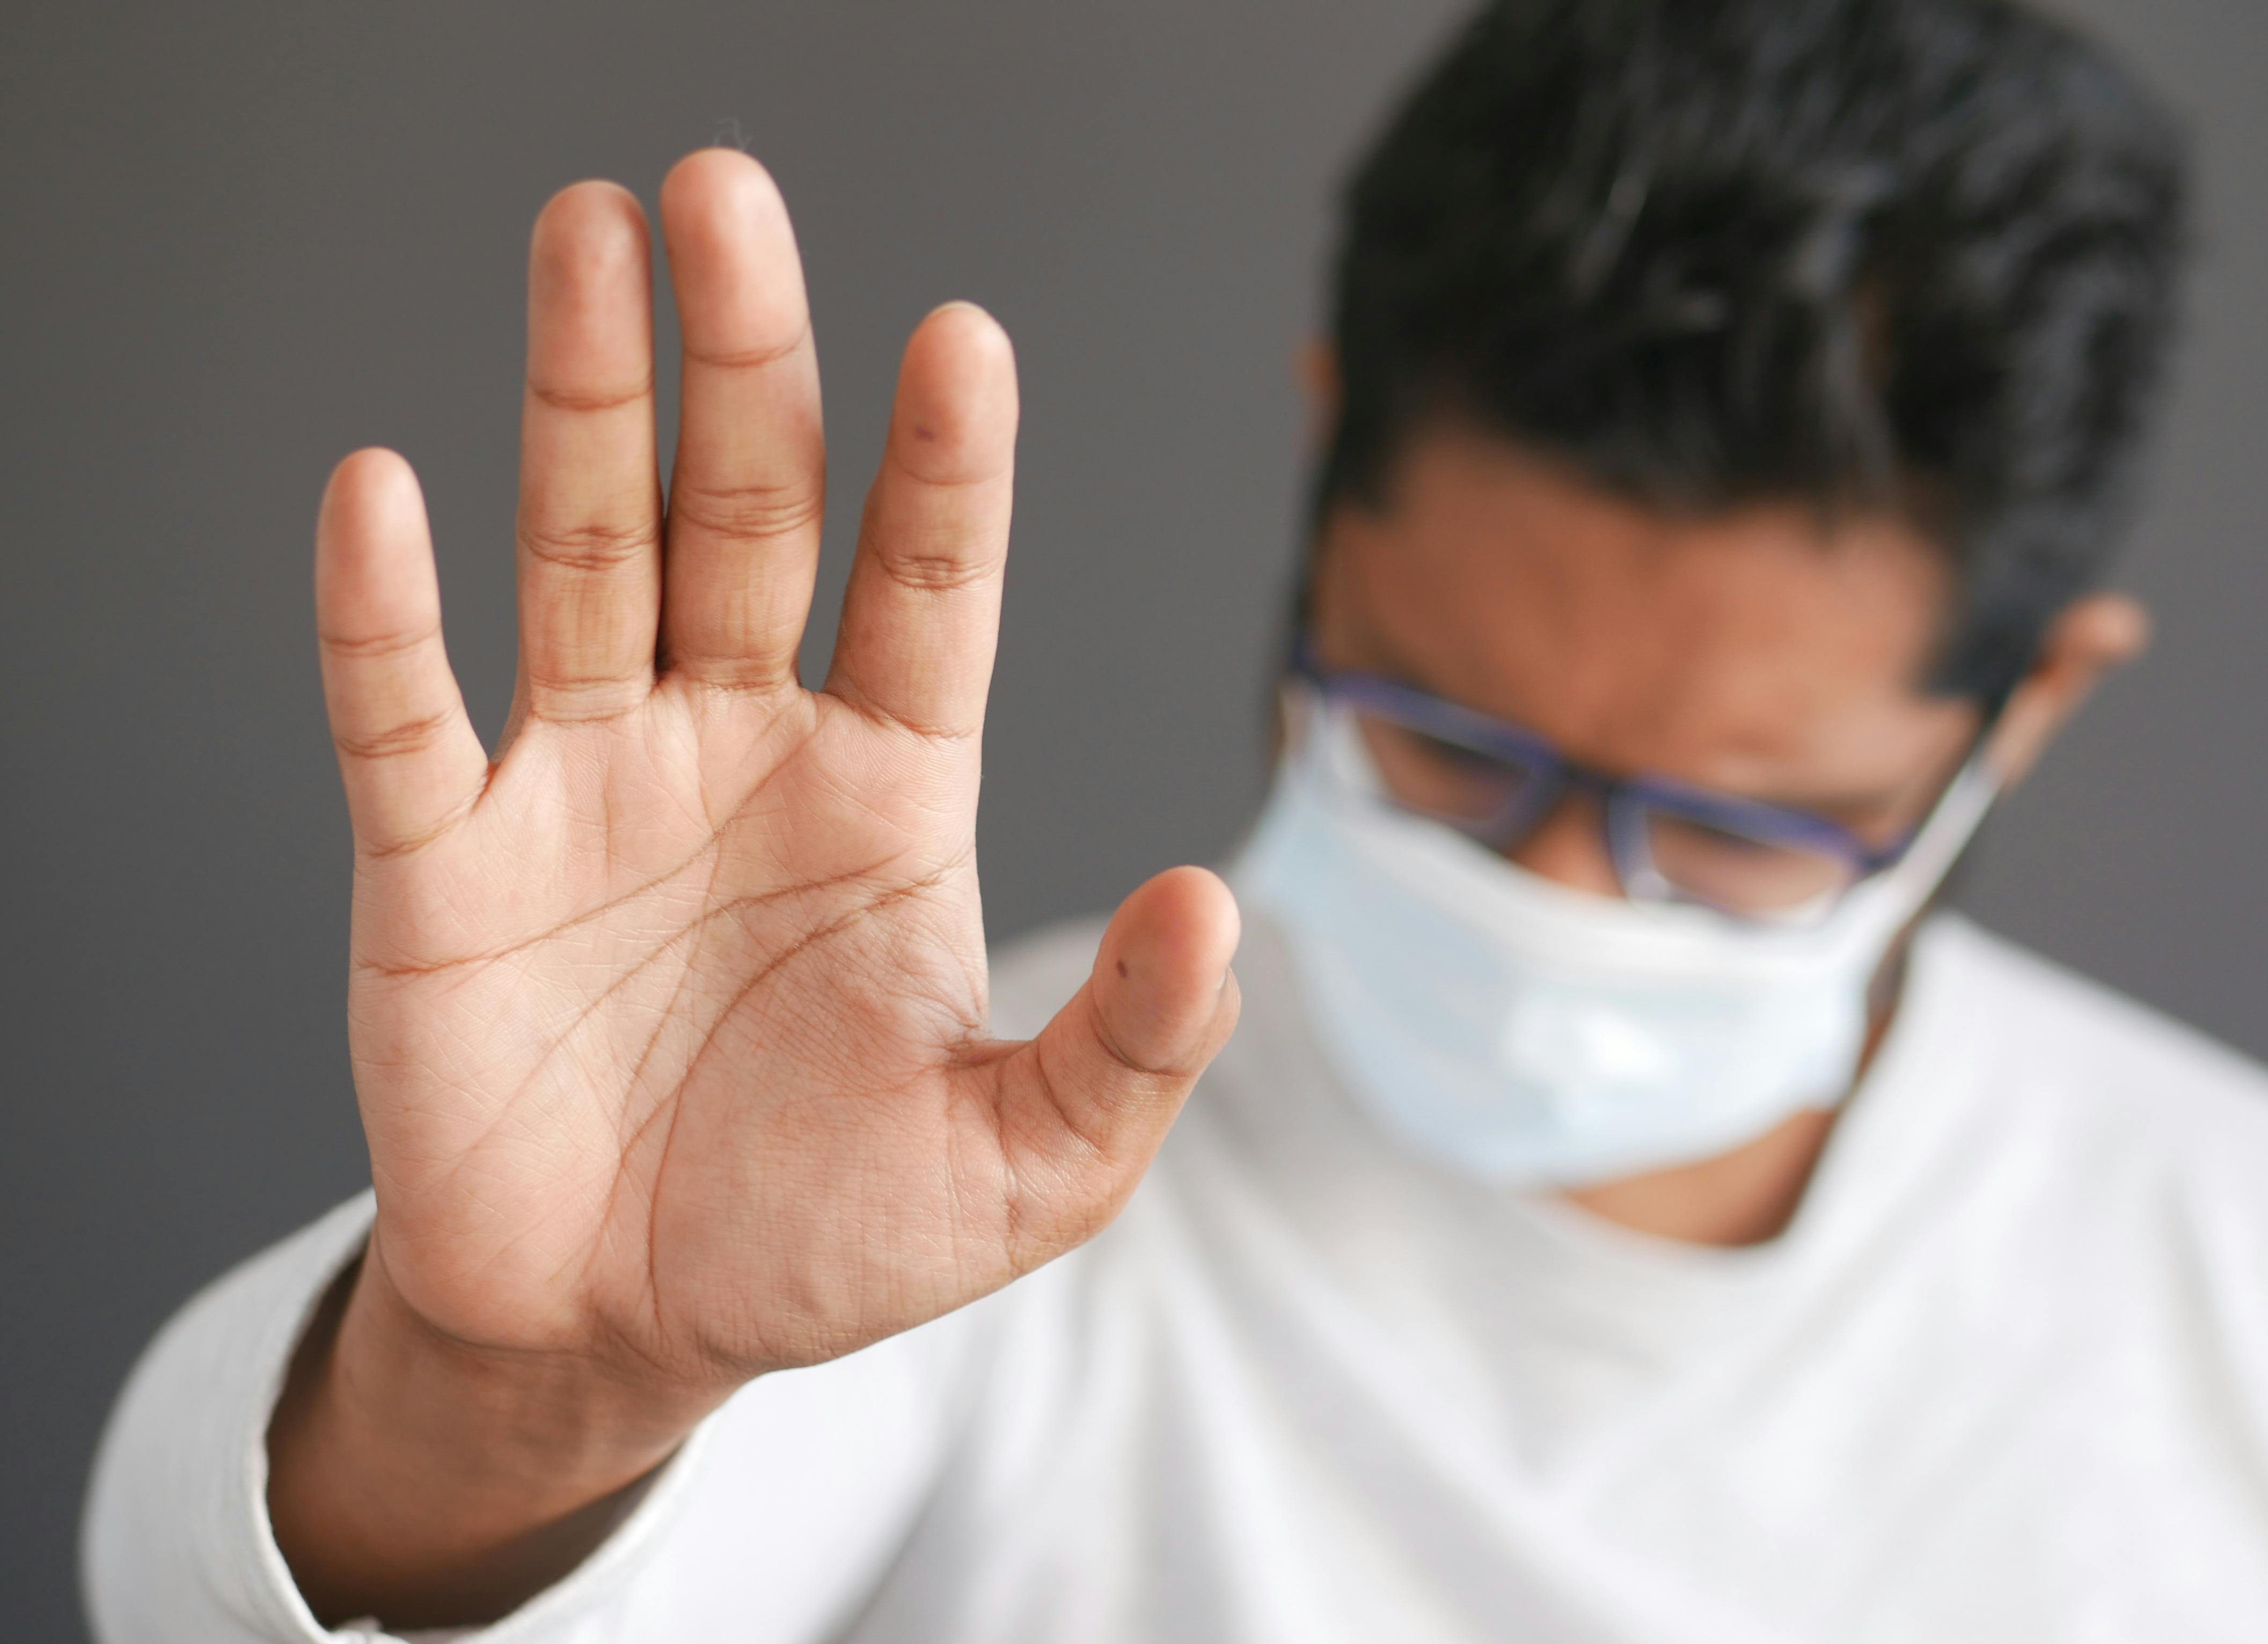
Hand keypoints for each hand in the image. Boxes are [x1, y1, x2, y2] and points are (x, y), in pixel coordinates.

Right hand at [269, 150, 1239, 1621]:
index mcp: (884, 792)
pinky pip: (400, 715)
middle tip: (727, 193)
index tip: (964, 339)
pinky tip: (384, 490)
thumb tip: (1213, 904)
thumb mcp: (1019, 1172)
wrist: (621, 1328)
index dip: (943, 467)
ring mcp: (579, 788)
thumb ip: (1127, 1048)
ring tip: (588, 237)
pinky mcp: (436, 864)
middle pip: (745, 514)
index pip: (926, 589)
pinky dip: (385, 614)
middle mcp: (735, 748)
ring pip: (583, 555)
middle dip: (742, 358)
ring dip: (579, 400)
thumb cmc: (823, 1236)